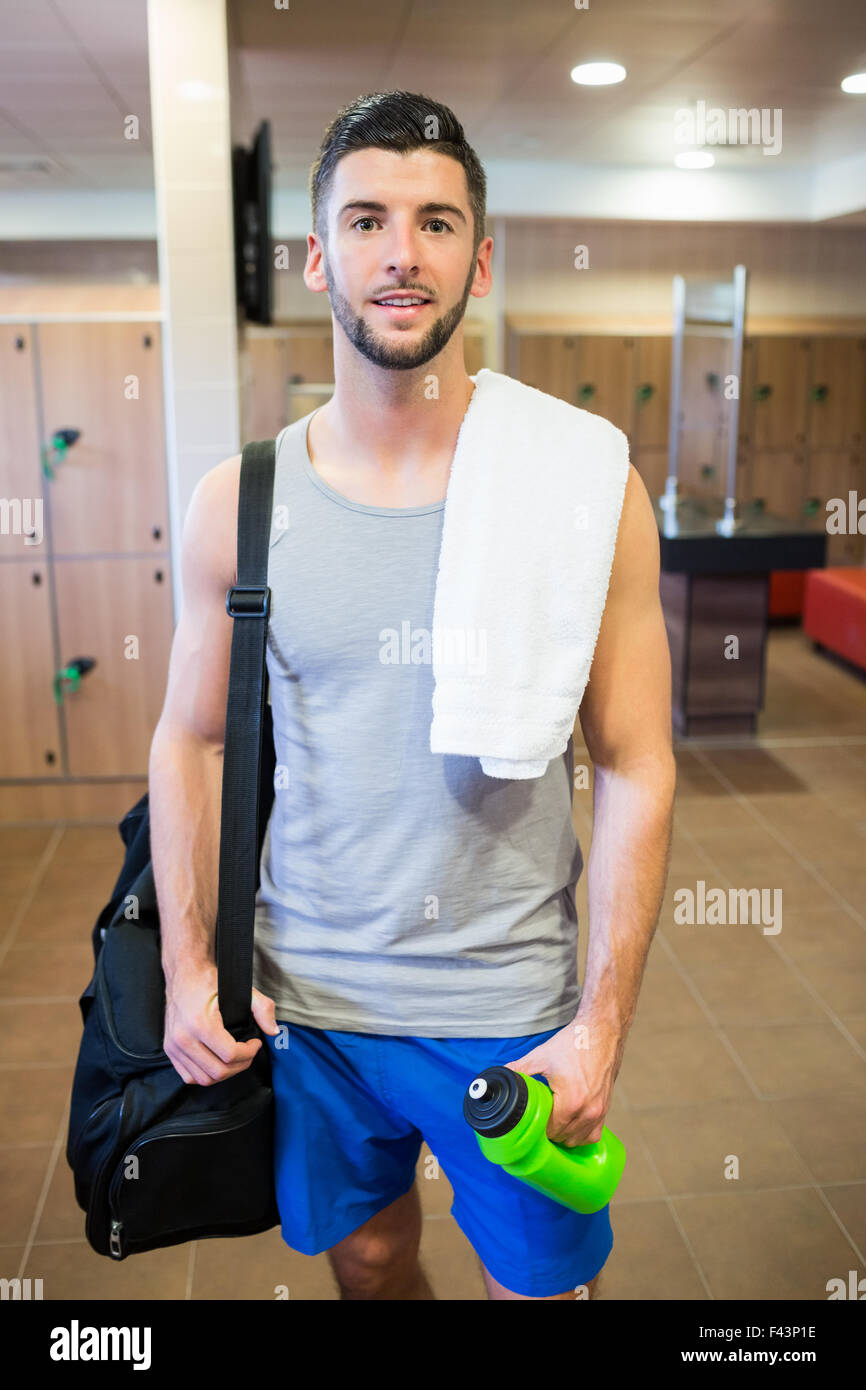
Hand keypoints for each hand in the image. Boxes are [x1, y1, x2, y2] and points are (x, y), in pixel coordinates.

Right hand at [164, 959, 279, 1085]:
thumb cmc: (210, 981)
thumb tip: (273, 1031)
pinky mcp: (169, 1050)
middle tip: (248, 1053)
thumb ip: (262, 1008)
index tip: (255, 1043)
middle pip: (218, 1071)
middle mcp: (183, 1038)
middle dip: (240, 1065)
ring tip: (235, 1058)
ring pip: (204, 1078)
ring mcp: (174, 1046)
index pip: (230, 1055)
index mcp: (200, 1024)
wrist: (184, 973)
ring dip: (224, 1073)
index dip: (249, 1053)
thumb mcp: (241, 989)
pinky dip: (206, 1075)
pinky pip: (189, 1077)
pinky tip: (217, 1061)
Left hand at [502, 1010, 625, 1146]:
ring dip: (564, 1134)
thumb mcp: (541, 1055)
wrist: (601, 1031)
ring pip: (578, 1139)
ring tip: (554, 1118)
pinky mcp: (607, 1108)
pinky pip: (593, 1134)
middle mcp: (588, 1111)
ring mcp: (600, 1111)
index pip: (549, 1131)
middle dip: (549, 1130)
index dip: (537, 1127)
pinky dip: (581, 1132)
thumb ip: (519, 1069)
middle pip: (562, 1138)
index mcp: (571, 1102)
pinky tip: (571, 1121)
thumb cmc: (573, 1043)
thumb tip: (501, 1075)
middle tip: (539, 1115)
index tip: (530, 1118)